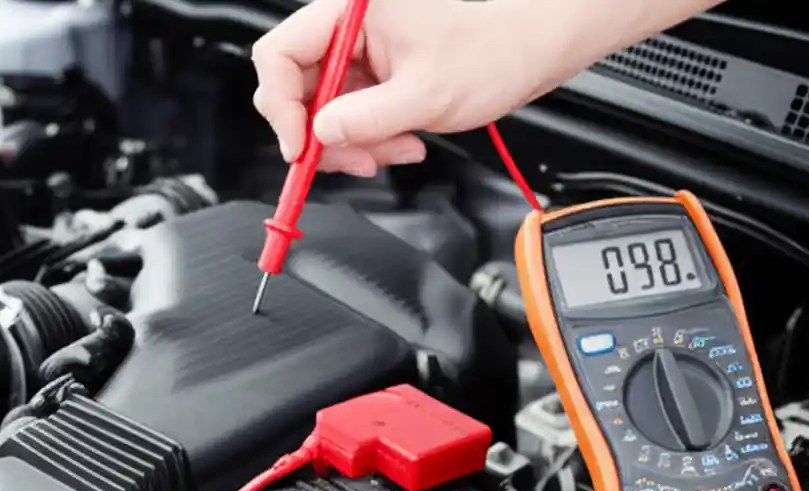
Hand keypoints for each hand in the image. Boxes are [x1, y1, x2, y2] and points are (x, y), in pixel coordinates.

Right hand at [251, 0, 726, 176]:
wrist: (528, 55)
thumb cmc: (491, 54)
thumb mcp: (425, 95)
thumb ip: (365, 119)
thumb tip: (320, 136)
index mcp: (350, 13)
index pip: (279, 56)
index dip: (281, 106)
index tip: (301, 146)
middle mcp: (347, 30)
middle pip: (295, 89)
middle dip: (324, 134)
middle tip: (354, 158)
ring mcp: (358, 55)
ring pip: (322, 111)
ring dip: (354, 142)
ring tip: (396, 147)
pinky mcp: (371, 78)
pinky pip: (349, 117)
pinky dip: (371, 139)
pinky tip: (402, 141)